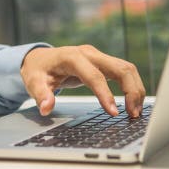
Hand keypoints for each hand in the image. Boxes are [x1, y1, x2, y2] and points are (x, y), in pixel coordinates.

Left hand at [20, 45, 145, 117]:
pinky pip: (124, 72)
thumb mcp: (33, 82)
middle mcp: (89, 53)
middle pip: (120, 68)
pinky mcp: (103, 63)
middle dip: (131, 91)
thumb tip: (46, 108)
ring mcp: (98, 56)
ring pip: (127, 68)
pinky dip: (132, 86)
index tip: (113, 112)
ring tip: (135, 112)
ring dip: (135, 89)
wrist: (40, 59)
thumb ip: (41, 94)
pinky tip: (133, 103)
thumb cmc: (38, 70)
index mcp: (72, 57)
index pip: (95, 76)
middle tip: (133, 114)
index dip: (105, 94)